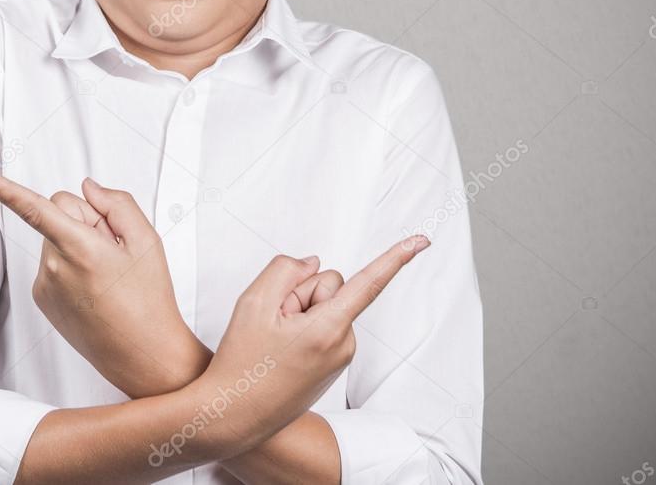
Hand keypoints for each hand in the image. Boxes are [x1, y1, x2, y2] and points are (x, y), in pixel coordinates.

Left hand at [0, 170, 206, 396]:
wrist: (142, 355)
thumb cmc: (149, 299)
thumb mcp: (146, 241)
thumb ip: (116, 203)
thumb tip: (87, 188)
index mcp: (79, 248)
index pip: (33, 208)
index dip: (0, 188)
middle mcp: (54, 267)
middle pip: (58, 213)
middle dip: (85, 219)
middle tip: (114, 248)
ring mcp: (44, 286)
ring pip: (55, 237)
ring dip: (78, 242)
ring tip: (107, 273)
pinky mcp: (42, 299)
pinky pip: (52, 262)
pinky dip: (71, 263)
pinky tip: (95, 286)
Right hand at [192, 236, 430, 458]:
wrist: (234, 414)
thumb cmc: (241, 362)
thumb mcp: (253, 302)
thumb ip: (286, 269)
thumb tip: (312, 263)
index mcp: (328, 329)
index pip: (369, 283)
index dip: (396, 257)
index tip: (422, 240)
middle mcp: (343, 345)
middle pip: (330, 287)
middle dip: (300, 292)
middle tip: (272, 322)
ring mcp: (339, 357)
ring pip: (324, 306)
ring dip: (298, 312)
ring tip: (274, 339)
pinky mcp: (332, 364)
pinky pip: (321, 324)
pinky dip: (301, 327)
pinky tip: (280, 347)